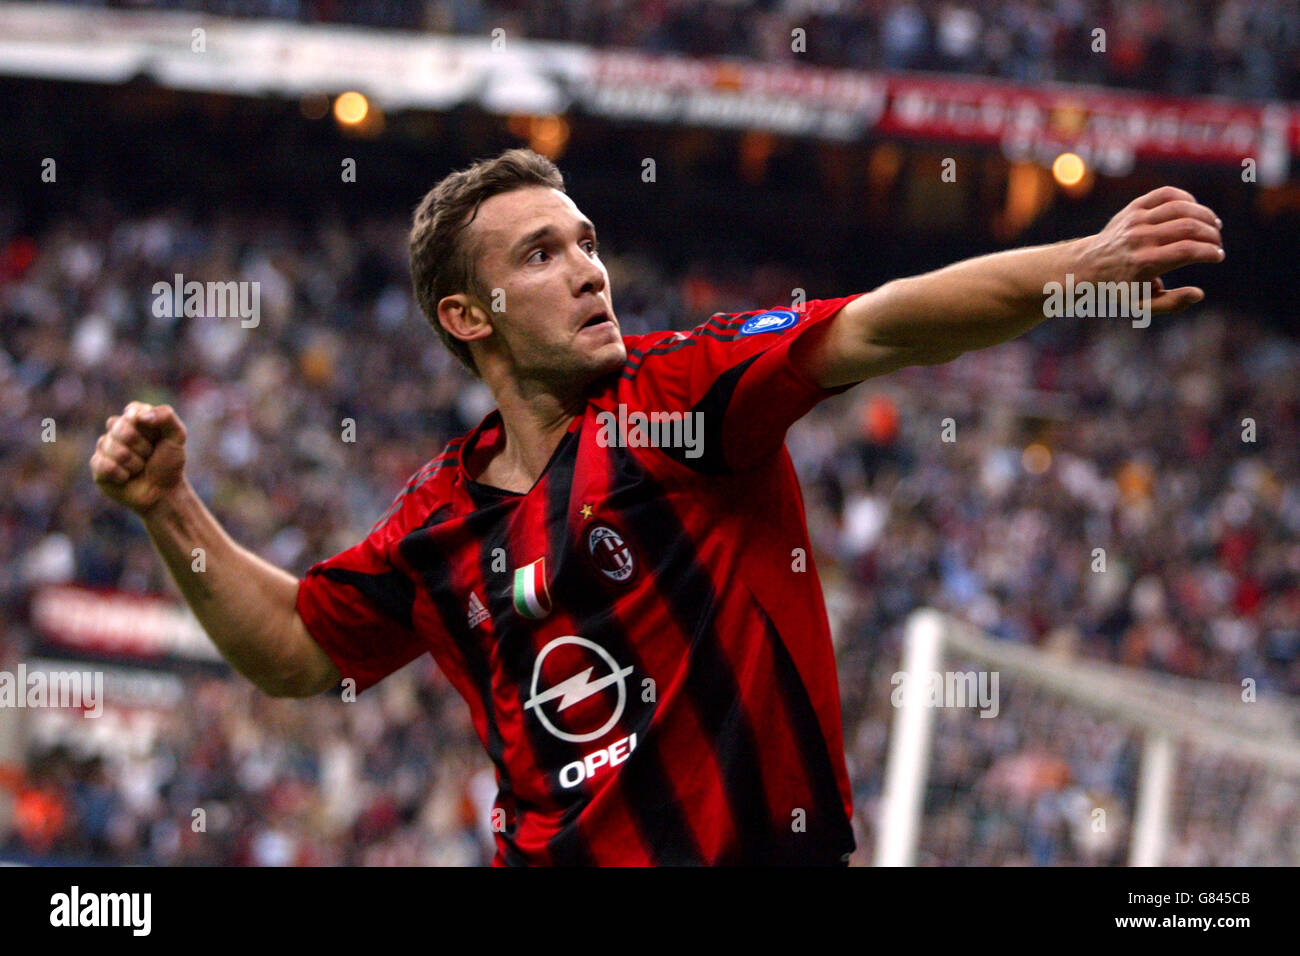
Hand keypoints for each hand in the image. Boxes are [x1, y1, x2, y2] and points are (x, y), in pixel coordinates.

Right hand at [90, 401, 188, 515]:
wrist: (163, 493)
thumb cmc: (169, 463)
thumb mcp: (177, 437)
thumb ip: (166, 416)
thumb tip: (140, 416)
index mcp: (136, 419)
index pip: (133, 410)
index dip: (144, 425)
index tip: (155, 436)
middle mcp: (117, 430)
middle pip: (119, 427)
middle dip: (141, 446)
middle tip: (149, 455)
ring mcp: (105, 448)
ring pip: (111, 447)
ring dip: (134, 462)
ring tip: (140, 468)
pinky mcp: (98, 467)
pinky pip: (103, 465)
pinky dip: (121, 474)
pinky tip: (127, 478)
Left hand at [1081, 186, 1223, 314]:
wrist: (1085, 266)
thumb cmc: (1118, 289)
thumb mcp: (1140, 305)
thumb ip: (1171, 303)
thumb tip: (1199, 294)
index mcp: (1143, 263)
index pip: (1187, 251)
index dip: (1209, 252)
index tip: (1218, 256)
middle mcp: (1140, 238)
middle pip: (1188, 227)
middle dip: (1211, 235)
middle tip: (1217, 244)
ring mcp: (1136, 220)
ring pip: (1181, 207)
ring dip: (1204, 216)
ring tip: (1214, 226)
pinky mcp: (1134, 208)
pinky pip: (1167, 194)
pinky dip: (1187, 199)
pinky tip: (1195, 211)